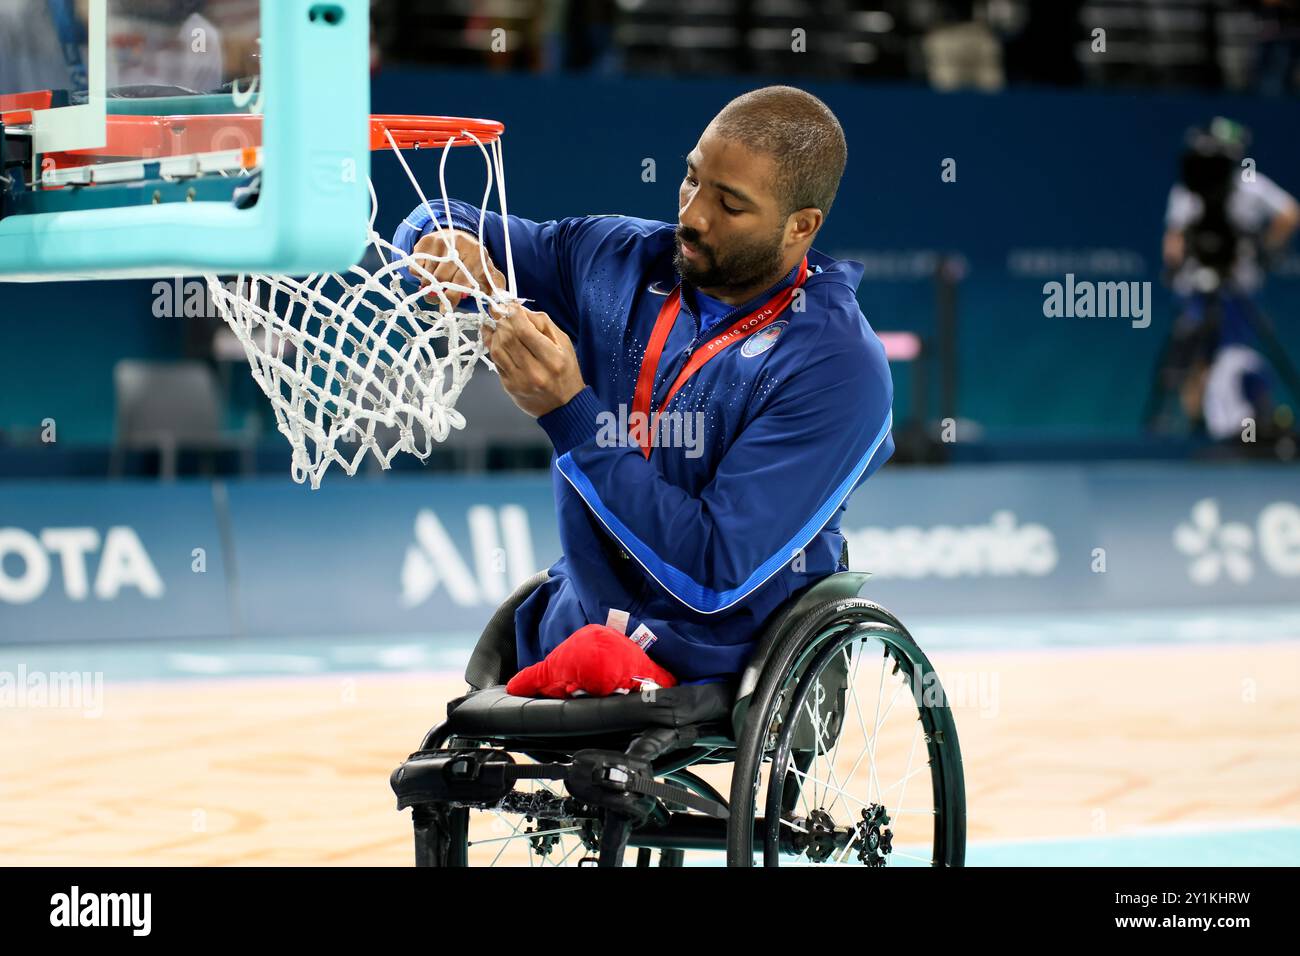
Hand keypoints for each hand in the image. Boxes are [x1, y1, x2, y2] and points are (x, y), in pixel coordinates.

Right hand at [411, 228, 505, 307]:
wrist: (459, 239)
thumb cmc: (474, 263)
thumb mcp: (488, 275)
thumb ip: (494, 292)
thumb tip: (497, 314)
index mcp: (476, 255)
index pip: (461, 281)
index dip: (452, 297)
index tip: (445, 309)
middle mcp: (459, 244)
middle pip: (441, 278)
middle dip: (438, 293)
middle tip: (437, 298)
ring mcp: (441, 241)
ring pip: (427, 274)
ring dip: (428, 284)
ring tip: (435, 284)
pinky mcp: (426, 241)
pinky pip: (416, 267)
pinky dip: (419, 274)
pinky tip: (429, 271)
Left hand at [483, 302, 585, 417]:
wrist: (564, 406)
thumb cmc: (566, 371)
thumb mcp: (563, 343)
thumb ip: (542, 324)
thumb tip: (519, 310)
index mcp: (552, 358)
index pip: (525, 330)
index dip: (514, 314)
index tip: (511, 307)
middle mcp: (535, 371)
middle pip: (508, 338)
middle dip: (503, 321)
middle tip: (503, 314)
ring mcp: (520, 381)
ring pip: (497, 349)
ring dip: (495, 333)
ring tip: (500, 327)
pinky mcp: (509, 387)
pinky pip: (495, 362)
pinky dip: (493, 347)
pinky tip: (496, 340)